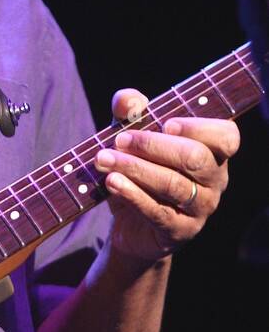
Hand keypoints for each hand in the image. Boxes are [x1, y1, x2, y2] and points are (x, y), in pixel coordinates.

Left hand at [94, 88, 240, 264]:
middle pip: (194, 157)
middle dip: (153, 145)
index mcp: (213, 152)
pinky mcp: (180, 231)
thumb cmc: (140, 172)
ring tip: (104, 159)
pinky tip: (111, 182)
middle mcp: (214, 180)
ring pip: (173, 184)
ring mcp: (200, 208)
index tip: (166, 122)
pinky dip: (132, 194)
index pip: (226, 137)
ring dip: (135, 168)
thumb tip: (127, 100)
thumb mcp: (134, 139)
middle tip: (119, 139)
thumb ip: (132, 113)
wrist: (131, 225)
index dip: (199, 128)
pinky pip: (158, 211)